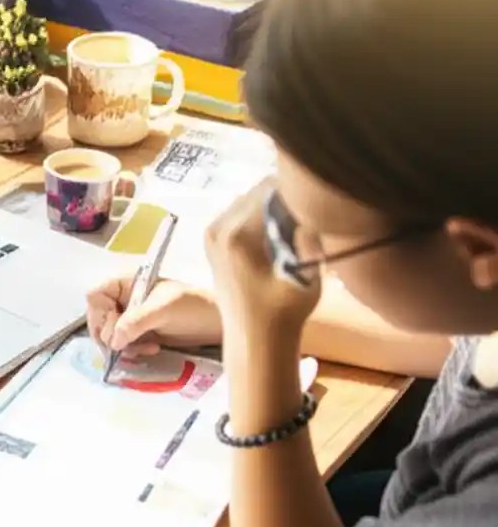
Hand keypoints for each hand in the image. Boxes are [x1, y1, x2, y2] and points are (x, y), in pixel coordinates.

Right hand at [86, 276, 221, 356]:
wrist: (220, 323)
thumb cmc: (194, 307)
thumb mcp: (163, 310)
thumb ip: (134, 322)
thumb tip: (112, 340)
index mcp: (128, 283)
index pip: (96, 295)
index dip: (99, 314)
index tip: (112, 330)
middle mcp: (125, 299)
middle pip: (98, 318)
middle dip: (110, 335)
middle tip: (124, 346)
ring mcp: (132, 317)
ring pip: (109, 335)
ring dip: (123, 346)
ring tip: (145, 349)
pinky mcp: (141, 334)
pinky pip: (123, 345)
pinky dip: (133, 351)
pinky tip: (151, 349)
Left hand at [204, 181, 320, 336]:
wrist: (254, 338)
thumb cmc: (285, 311)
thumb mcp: (307, 272)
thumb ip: (307, 233)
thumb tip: (309, 202)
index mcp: (238, 234)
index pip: (272, 188)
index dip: (297, 193)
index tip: (314, 209)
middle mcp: (218, 227)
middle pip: (259, 190)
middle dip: (285, 198)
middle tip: (305, 222)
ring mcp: (211, 231)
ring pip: (250, 198)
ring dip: (272, 207)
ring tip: (290, 232)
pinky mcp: (211, 237)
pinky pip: (241, 211)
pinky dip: (260, 216)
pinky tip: (274, 238)